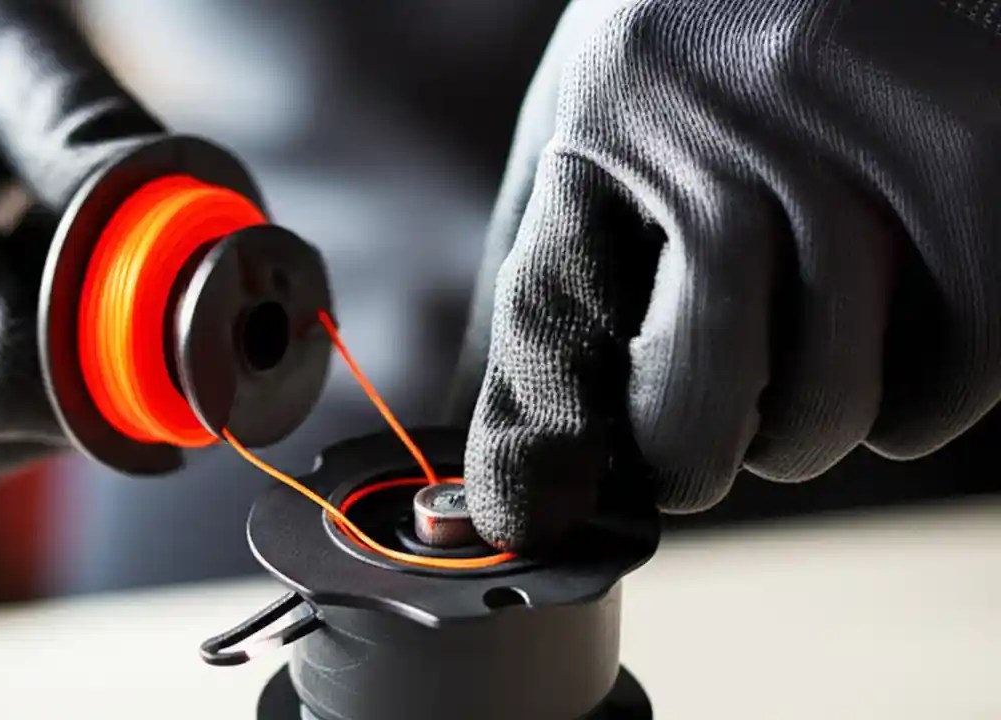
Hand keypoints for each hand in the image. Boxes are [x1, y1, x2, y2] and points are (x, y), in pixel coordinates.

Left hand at [456, 0, 1000, 550]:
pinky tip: (894, 369)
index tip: (534, 518)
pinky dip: (926, 407)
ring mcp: (854, 125)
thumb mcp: (612, 129)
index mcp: (606, 112)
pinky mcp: (972, 136)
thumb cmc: (709, 56)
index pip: (554, 310)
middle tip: (704, 445)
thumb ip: (573, 269)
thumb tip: (532, 445)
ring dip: (812, 433)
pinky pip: (966, 353)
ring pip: (832, 398)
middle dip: (694, 459)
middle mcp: (720, 113)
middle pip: (699, 391)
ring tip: (801, 381)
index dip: (537, 440)